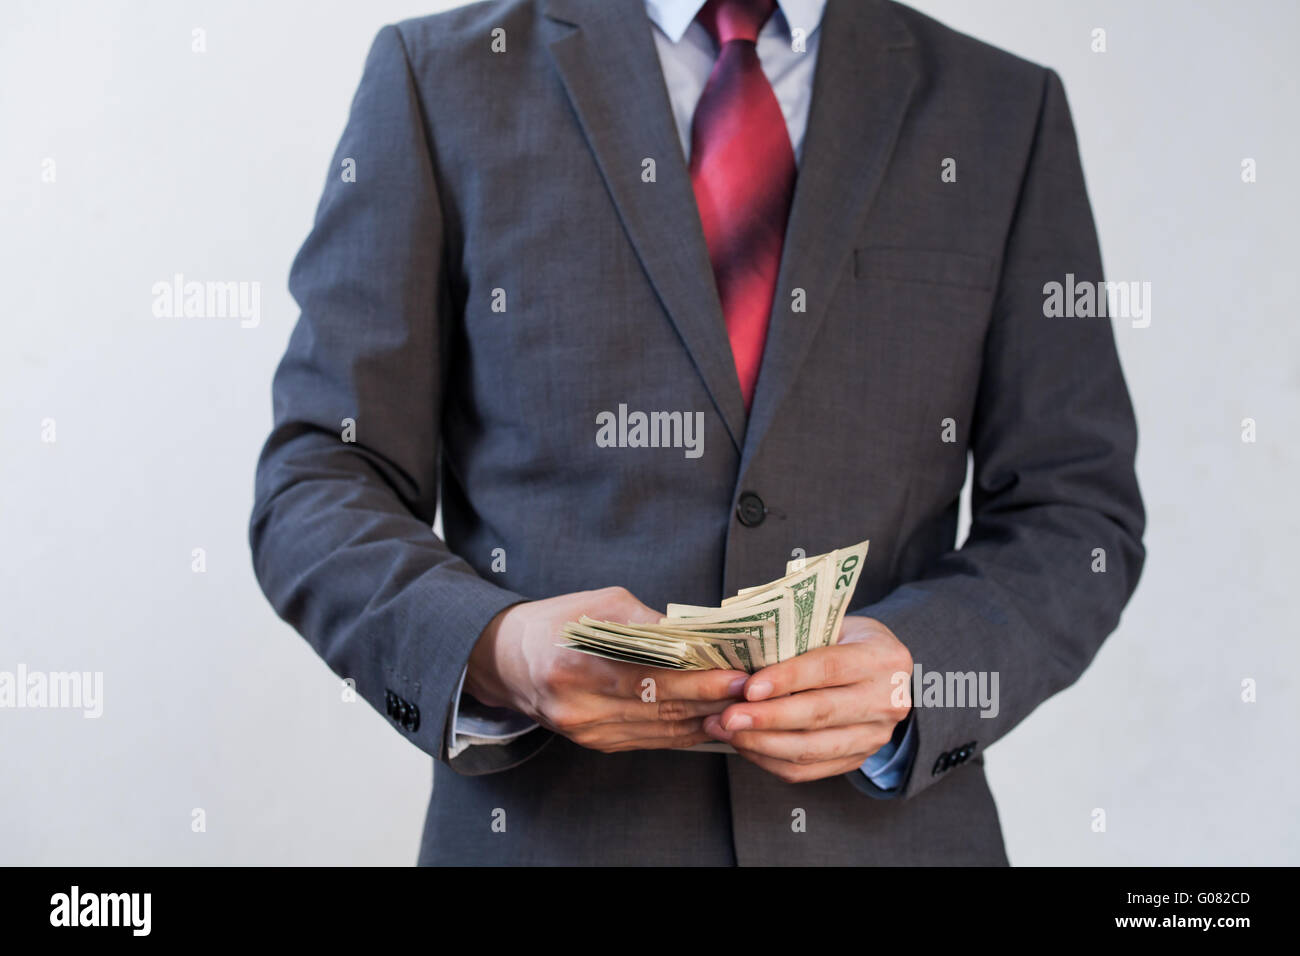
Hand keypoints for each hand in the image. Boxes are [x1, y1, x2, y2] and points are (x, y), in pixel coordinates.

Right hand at [466, 587, 748, 752]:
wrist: (508, 660)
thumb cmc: (557, 622)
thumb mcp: (598, 604)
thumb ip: (647, 622)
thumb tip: (698, 636)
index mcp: (574, 664)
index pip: (648, 676)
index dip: (696, 679)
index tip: (734, 673)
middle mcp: (578, 705)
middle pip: (658, 707)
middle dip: (709, 700)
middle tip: (749, 691)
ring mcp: (586, 730)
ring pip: (658, 729)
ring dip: (702, 720)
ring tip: (739, 708)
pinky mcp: (595, 743)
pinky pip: (648, 740)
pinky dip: (682, 731)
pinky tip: (708, 721)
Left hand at [702, 616, 912, 782]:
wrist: (883, 670)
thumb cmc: (847, 639)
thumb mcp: (833, 625)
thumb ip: (798, 639)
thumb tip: (743, 660)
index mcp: (882, 658)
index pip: (829, 669)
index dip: (787, 679)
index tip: (748, 688)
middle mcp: (887, 701)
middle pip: (819, 714)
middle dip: (767, 718)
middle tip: (726, 717)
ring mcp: (875, 736)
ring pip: (811, 748)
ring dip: (762, 743)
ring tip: (725, 731)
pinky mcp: (858, 759)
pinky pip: (809, 769)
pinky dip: (771, 760)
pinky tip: (744, 745)